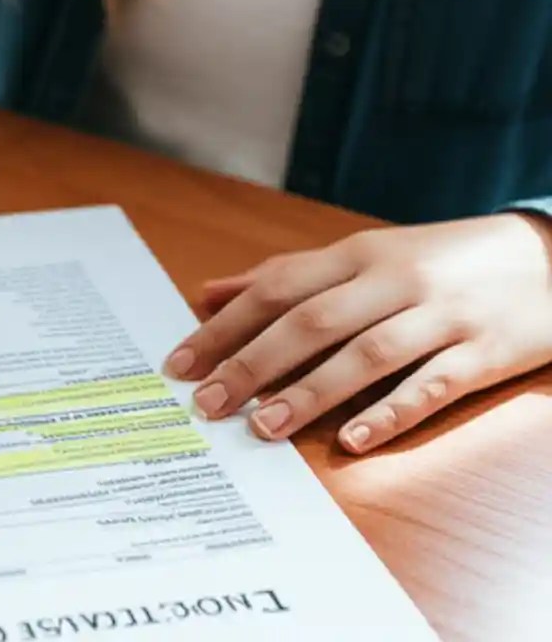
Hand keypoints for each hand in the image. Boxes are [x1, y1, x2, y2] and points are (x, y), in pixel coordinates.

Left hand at [164, 213, 551, 453]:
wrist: (550, 255)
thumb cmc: (439, 262)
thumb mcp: (363, 255)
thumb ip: (286, 275)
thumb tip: (209, 290)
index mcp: (359, 254)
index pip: (277, 288)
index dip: (224, 327)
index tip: (180, 363)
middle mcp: (395, 280)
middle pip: (311, 322)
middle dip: (251, 364)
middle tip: (207, 404)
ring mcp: (442, 316)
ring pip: (365, 355)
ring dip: (309, 393)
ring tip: (261, 427)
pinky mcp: (483, 353)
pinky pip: (431, 386)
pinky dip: (391, 413)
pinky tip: (353, 441)